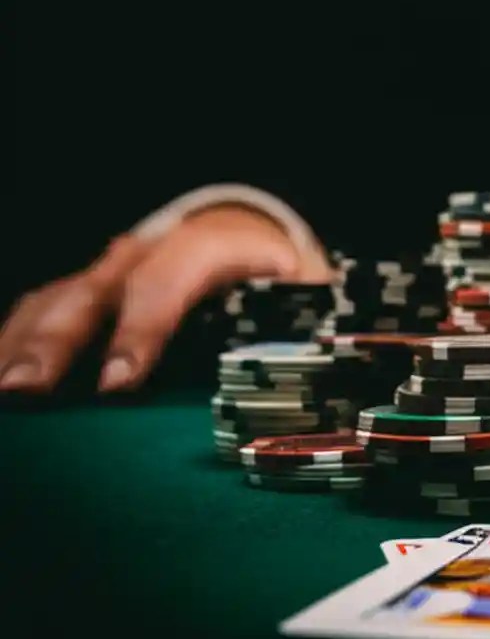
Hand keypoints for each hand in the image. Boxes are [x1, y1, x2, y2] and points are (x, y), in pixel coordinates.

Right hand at [0, 206, 331, 393]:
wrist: (256, 244)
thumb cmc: (287, 285)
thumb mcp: (311, 298)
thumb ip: (302, 330)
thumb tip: (307, 382)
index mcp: (217, 246)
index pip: (175, 274)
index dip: (144, 326)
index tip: (118, 383)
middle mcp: (153, 251)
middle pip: (100, 290)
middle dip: (59, 342)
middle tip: (26, 389)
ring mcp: (113, 271)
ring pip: (57, 301)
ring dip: (21, 344)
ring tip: (4, 394)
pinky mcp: (89, 294)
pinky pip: (40, 314)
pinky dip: (14, 345)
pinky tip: (3, 383)